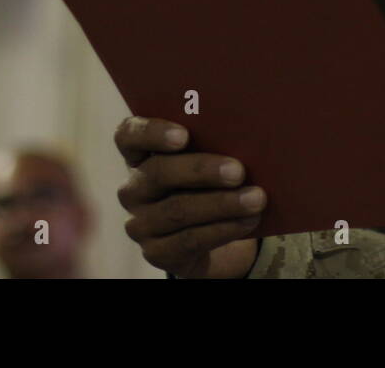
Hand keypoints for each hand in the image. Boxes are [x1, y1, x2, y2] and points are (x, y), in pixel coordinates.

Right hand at [115, 116, 264, 277]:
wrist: (211, 233)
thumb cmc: (210, 182)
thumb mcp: (208, 158)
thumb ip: (215, 142)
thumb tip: (249, 132)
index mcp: (139, 154)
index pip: (128, 135)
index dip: (152, 132)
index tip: (184, 135)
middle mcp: (133, 189)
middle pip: (158, 173)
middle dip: (202, 170)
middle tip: (238, 171)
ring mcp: (140, 223)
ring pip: (177, 210)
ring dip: (222, 204)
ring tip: (256, 198)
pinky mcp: (156, 252)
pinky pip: (189, 240)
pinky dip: (223, 229)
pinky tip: (247, 220)